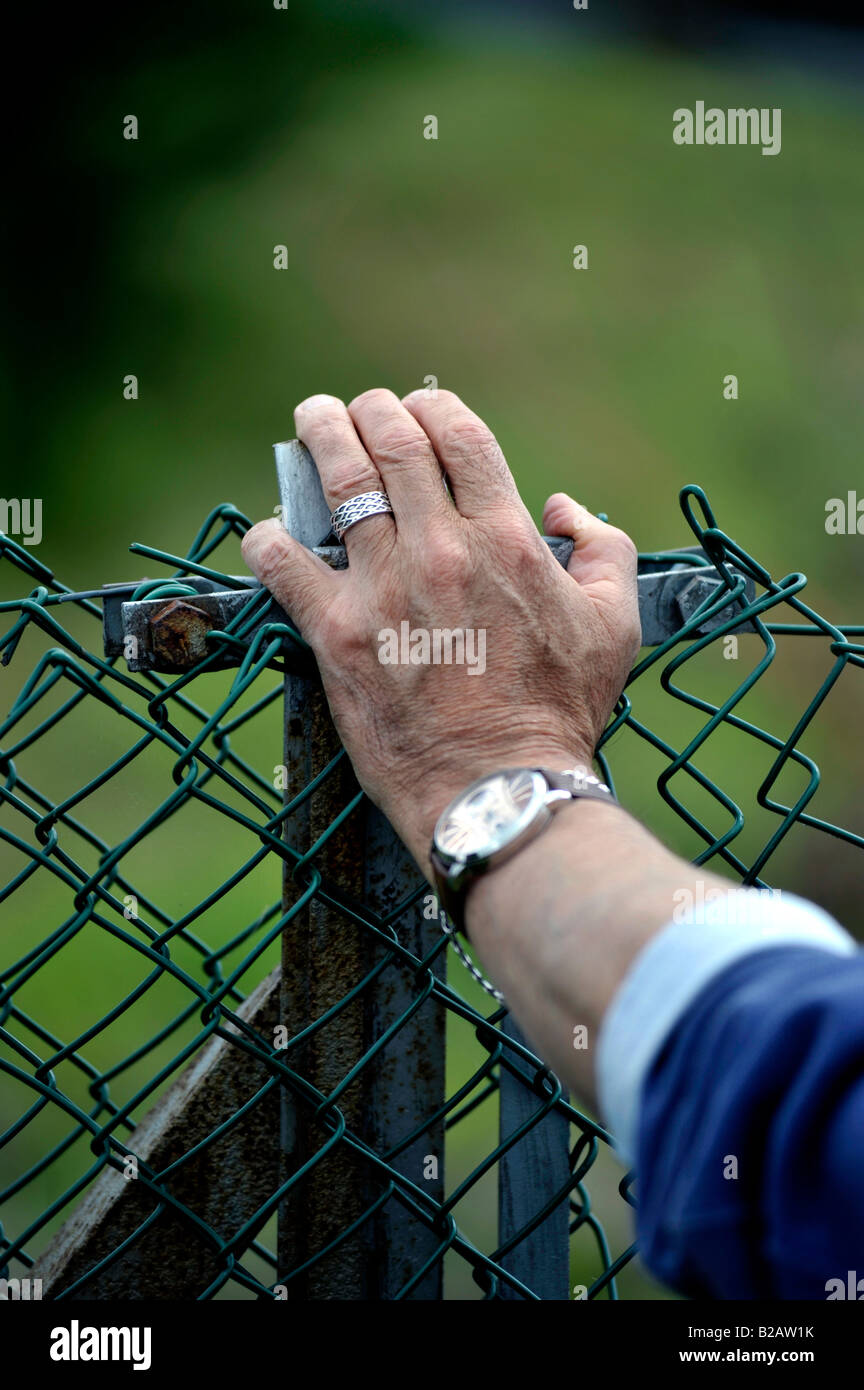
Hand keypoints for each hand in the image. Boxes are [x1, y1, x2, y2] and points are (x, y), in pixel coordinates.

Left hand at [241, 389, 640, 868]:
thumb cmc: (559, 711)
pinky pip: (284, 565)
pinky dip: (270, 539)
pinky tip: (270, 533)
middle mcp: (441, 549)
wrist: (502, 789)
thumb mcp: (615, 624)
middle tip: (356, 409)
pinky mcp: (337, 634)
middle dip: (371, 410)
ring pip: (339, 482)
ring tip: (311, 422)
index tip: (419, 408)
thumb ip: (604, 549)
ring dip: (320, 437)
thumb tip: (561, 508)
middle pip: (393, 442)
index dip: (433, 407)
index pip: (459, 436)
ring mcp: (385, 588)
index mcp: (507, 537)